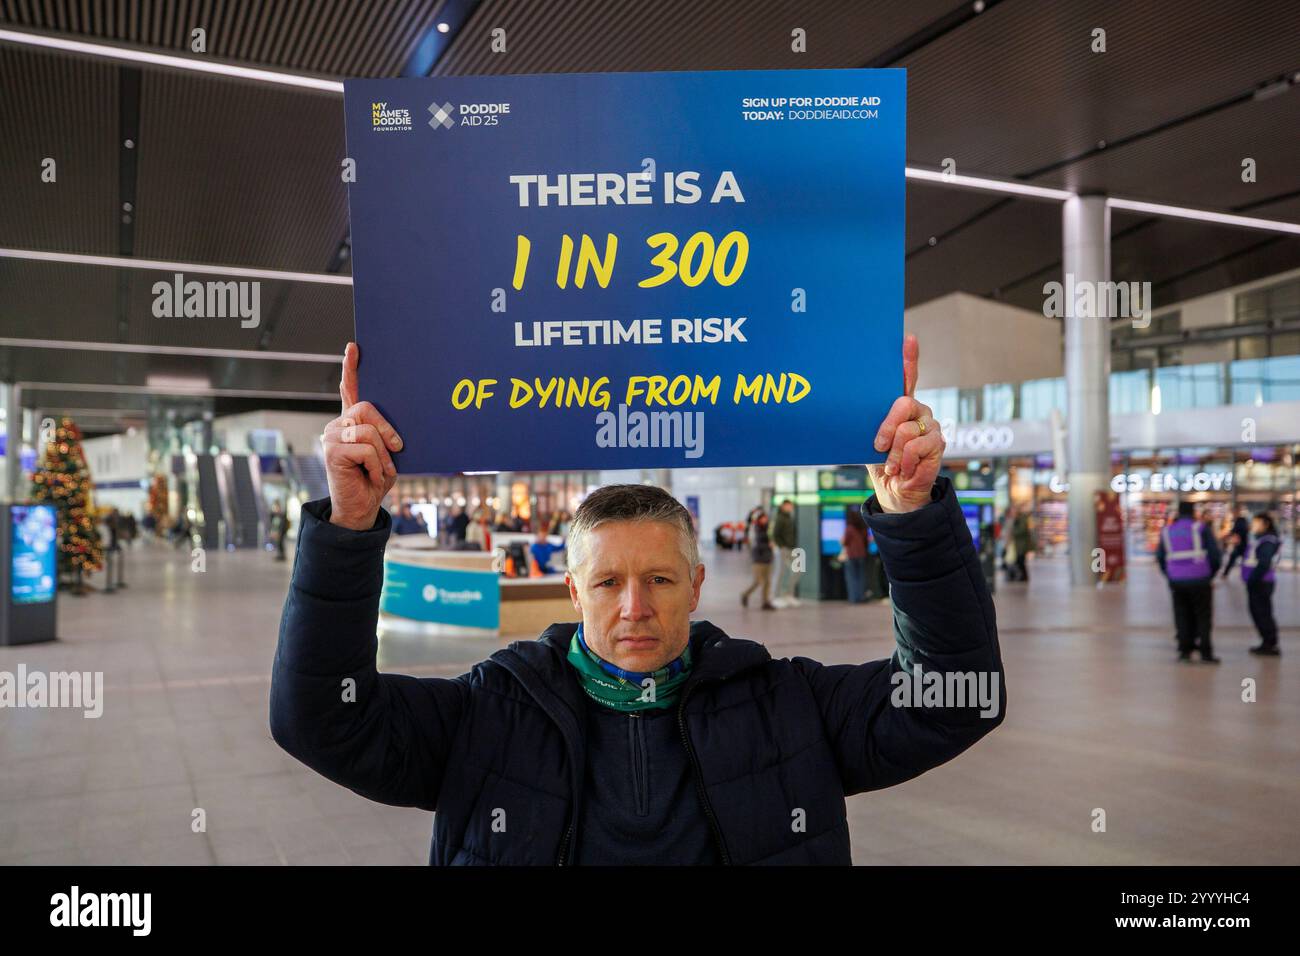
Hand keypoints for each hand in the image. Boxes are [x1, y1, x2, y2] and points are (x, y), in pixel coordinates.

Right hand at [325, 342, 402, 530]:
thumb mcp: (388, 453)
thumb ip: (387, 435)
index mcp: (353, 422)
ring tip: (383, 471)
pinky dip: (377, 466)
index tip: (355, 347)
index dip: (351, 368)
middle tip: (398, 449)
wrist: (362, 508)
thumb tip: (398, 425)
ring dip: (384, 455)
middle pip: (367, 409)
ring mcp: (331, 436)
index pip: (350, 389)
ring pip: (368, 432)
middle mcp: (339, 424)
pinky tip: (372, 477)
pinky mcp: (331, 451)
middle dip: (388, 430)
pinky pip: (365, 450)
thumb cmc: (376, 479)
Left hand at [866, 334, 944, 513]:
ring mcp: (930, 425)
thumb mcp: (869, 440)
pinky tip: (903, 469)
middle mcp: (919, 411)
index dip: (909, 358)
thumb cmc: (880, 461)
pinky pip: (914, 448)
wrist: (894, 490)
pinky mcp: (939, 443)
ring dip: (892, 453)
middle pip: (902, 403)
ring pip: (906, 431)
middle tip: (876, 445)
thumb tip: (853, 407)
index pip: (908, 377)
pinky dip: (903, 463)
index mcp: (901, 406)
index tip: (908, 339)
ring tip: (890, 465)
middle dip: (885, 427)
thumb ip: (871, 424)